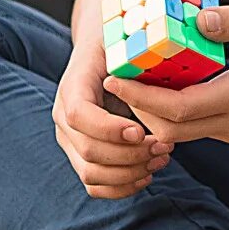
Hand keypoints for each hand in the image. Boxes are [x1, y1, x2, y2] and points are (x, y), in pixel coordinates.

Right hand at [54, 36, 172, 198]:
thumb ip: (131, 59)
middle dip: (132, 154)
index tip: (140, 131)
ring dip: (130, 173)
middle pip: (88, 150)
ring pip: (91, 173)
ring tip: (161, 158)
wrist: (102, 51)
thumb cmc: (119, 45)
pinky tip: (147, 174)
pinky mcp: (80, 156)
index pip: (78, 115)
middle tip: (165, 146)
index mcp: (72, 86)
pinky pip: (94, 186)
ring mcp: (69, 140)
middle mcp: (63, 116)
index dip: (108, 128)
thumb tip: (150, 85)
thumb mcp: (123, 42)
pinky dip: (122, 187)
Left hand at [109, 3, 228, 145]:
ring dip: (152, 112)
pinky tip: (161, 83)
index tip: (113, 75)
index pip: (174, 110)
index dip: (138, 96)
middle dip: (136, 107)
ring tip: (132, 78)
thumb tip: (197, 19)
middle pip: (169, 130)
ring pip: (179, 133)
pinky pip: (193, 127)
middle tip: (115, 75)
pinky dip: (170, 112)